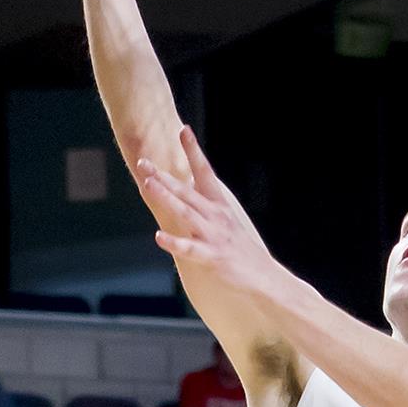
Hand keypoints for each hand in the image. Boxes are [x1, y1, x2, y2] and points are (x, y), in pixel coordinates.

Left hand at [138, 126, 278, 297]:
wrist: (264, 277)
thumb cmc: (242, 250)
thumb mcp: (227, 220)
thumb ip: (207, 204)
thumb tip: (190, 187)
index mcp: (220, 205)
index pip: (205, 171)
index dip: (194, 150)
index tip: (183, 129)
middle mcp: (216, 215)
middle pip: (186, 191)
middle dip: (164, 176)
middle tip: (143, 162)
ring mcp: (213, 235)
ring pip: (185, 213)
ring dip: (166, 198)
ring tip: (147, 185)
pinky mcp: (211, 257)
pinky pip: (189, 249)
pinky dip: (174, 242)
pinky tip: (158, 237)